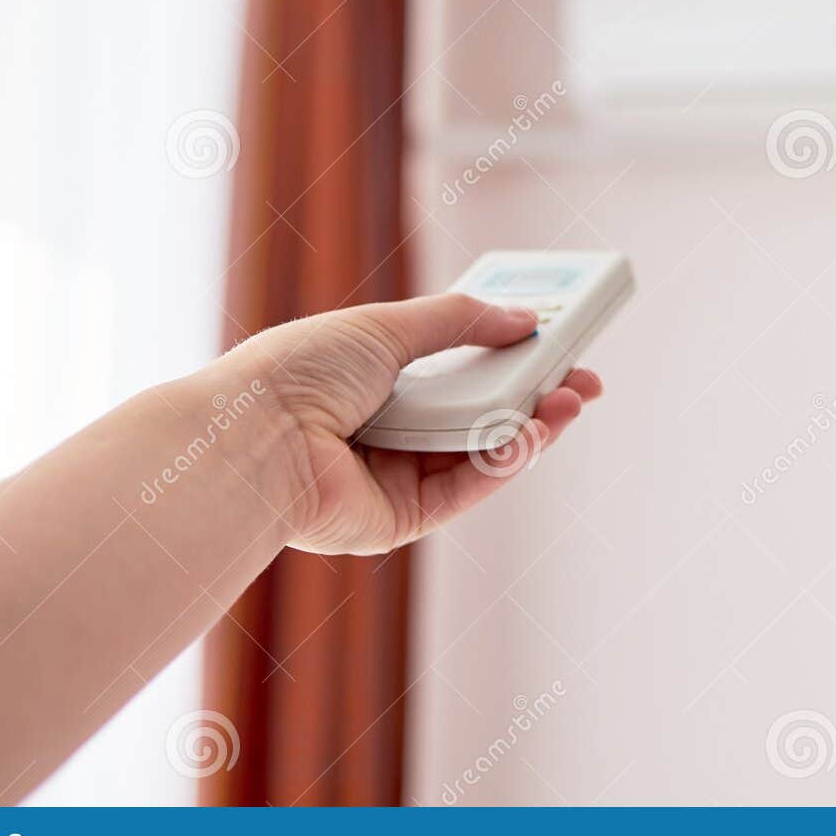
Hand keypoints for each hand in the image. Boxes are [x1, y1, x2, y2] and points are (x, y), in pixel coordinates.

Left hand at [219, 293, 602, 554]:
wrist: (253, 436)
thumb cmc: (299, 372)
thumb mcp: (387, 326)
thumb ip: (460, 321)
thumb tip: (523, 317)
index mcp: (375, 378)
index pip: (455, 367)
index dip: (505, 355)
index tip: (552, 339)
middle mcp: (386, 429)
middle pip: (477, 414)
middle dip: (533, 395)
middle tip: (583, 378)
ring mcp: (394, 477)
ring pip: (479, 453)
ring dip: (530, 426)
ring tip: (571, 398)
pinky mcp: (399, 519)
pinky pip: (463, 490)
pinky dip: (503, 463)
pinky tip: (532, 433)